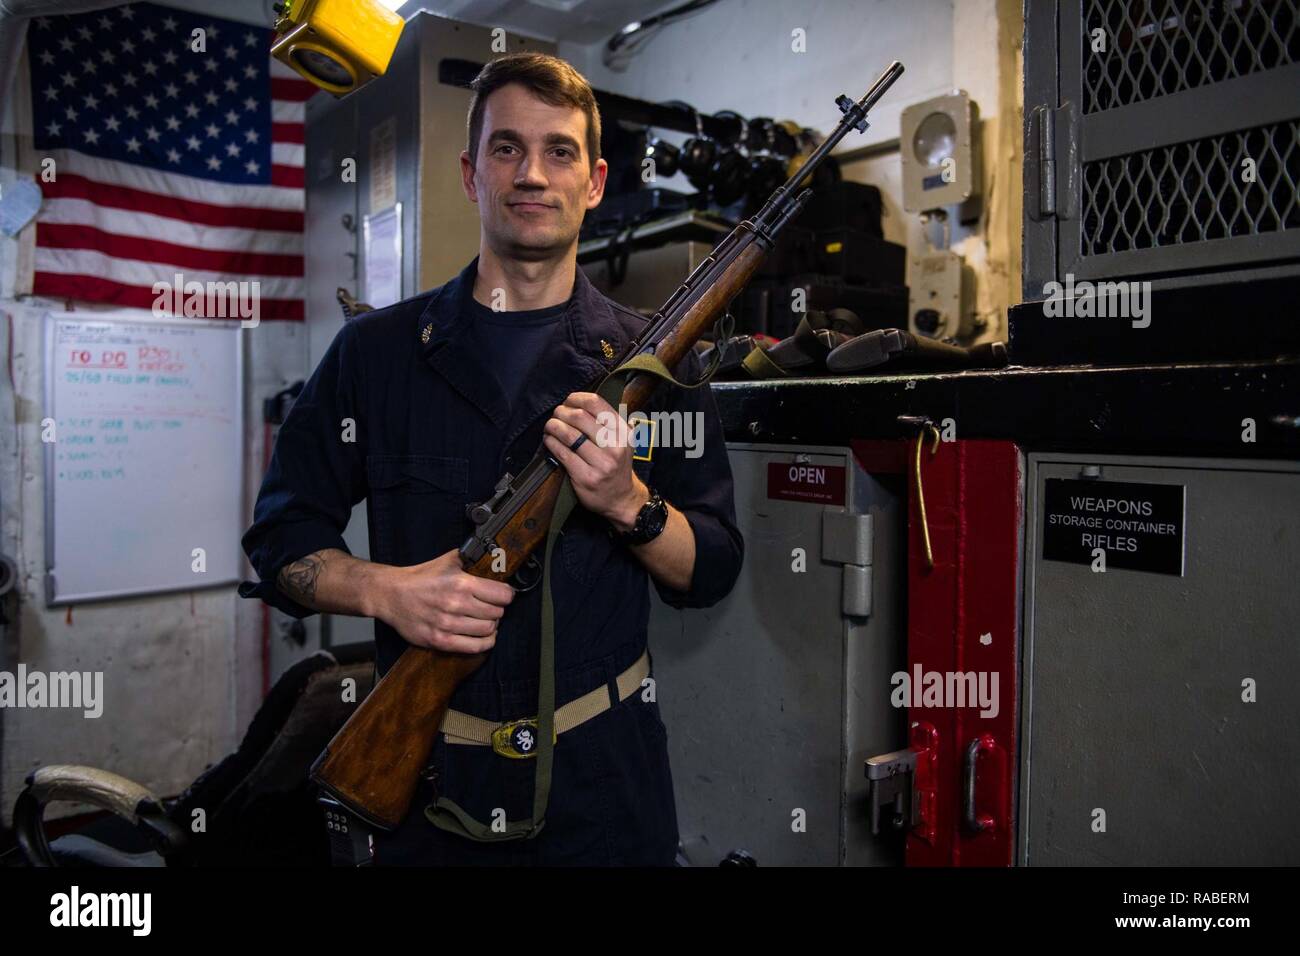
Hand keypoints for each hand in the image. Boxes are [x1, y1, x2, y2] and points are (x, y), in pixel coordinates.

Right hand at [375, 550, 514, 653]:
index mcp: (461, 583)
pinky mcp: (440, 641)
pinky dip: (485, 642)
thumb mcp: (449, 560)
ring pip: (488, 630)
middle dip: (497, 609)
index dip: (507, 594)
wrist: (391, 595)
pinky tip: (484, 635)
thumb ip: (473, 560)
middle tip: (490, 606)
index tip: (504, 595)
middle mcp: (456, 605)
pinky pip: (475, 647)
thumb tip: (497, 559)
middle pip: (497, 613)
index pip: (502, 594)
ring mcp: (448, 625)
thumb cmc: (420, 578)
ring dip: (491, 625)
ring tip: (484, 619)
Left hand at [542, 391, 647, 530]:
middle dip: (562, 412)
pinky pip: (562, 453)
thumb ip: (607, 422)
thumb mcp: (622, 441)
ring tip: (550, 426)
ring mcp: (601, 463)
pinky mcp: (586, 477)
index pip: (597, 404)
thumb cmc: (617, 466)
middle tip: (556, 414)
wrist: (622, 499)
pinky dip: (551, 443)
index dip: (577, 398)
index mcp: (624, 432)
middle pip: (580, 417)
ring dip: (553, 426)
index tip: (568, 401)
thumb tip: (577, 402)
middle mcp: (615, 447)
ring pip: (569, 434)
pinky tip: (549, 440)